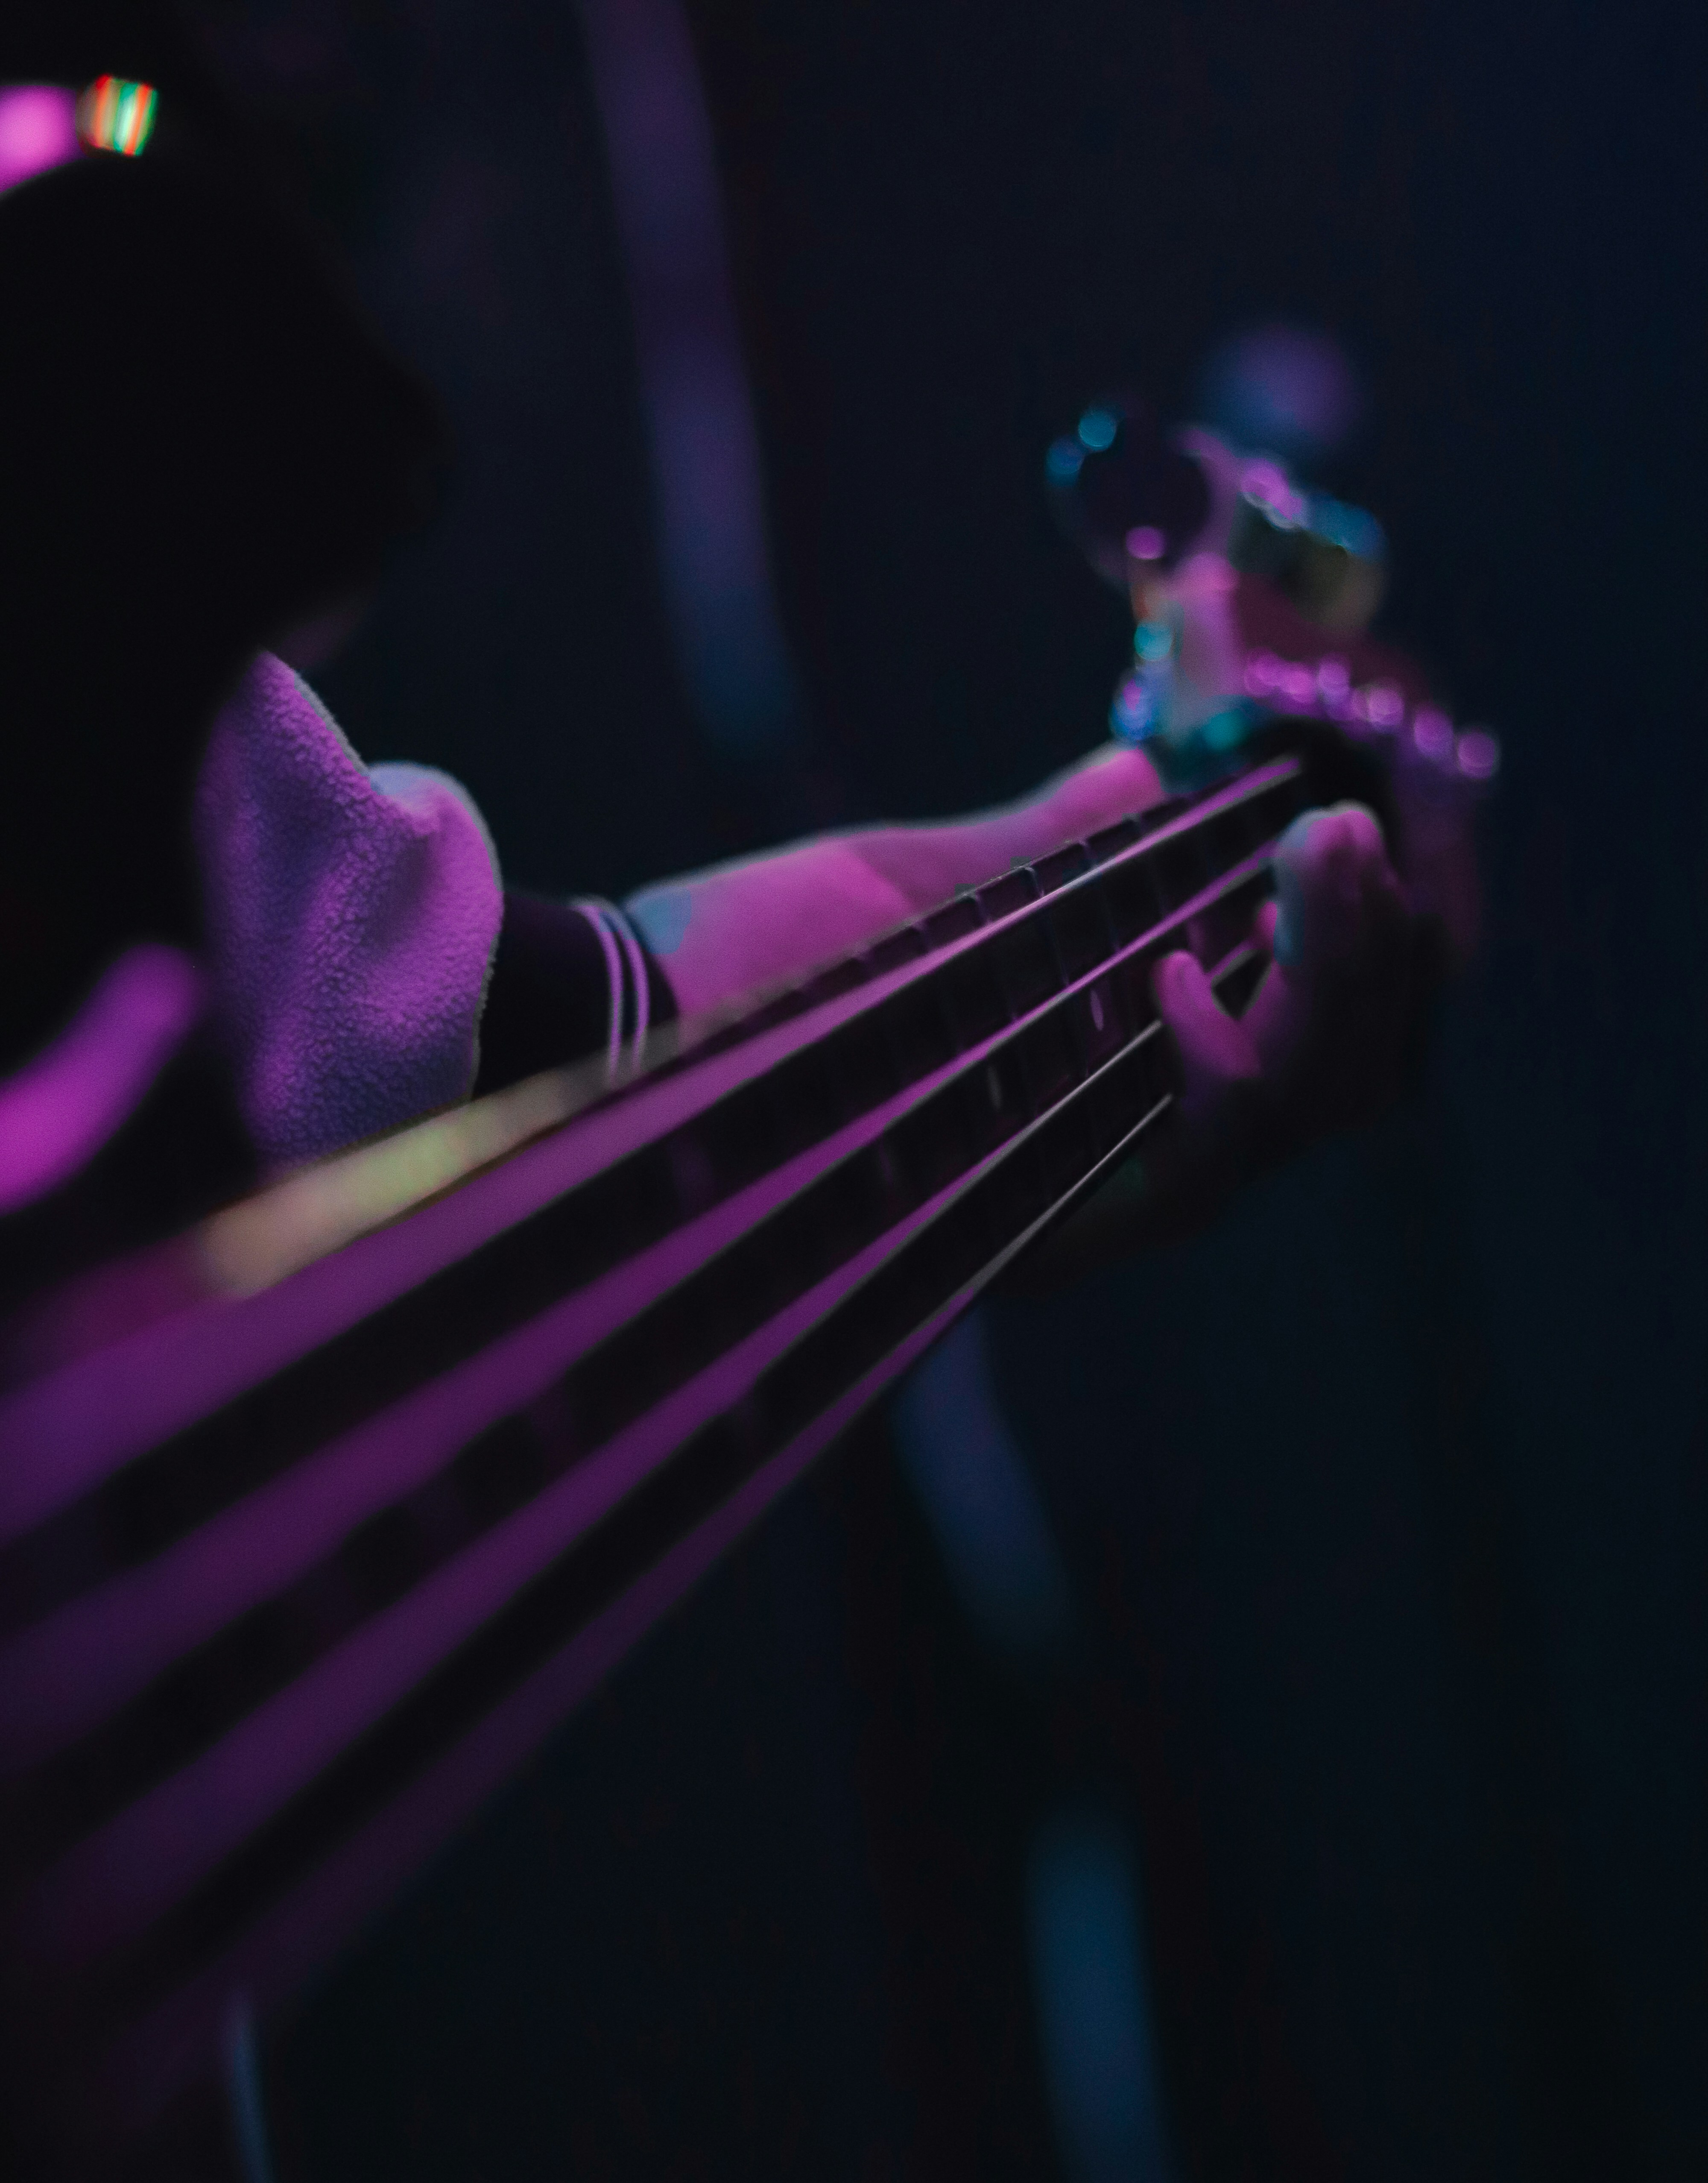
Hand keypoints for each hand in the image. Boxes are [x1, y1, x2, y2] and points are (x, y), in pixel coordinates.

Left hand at [628, 744, 1453, 1275]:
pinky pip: (1196, 1164)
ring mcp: (1079, 1199)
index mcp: (1089, 1082)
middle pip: (1314, 1090)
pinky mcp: (1036, 1223)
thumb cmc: (737, 964)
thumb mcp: (918, 891)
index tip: (1345, 830)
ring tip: (1334, 857)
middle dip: (1368, 960)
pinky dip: (1233, 1062)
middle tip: (1357, 838)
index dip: (1348, 952)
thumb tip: (1137, 776)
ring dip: (1336, 984)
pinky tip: (1195, 967)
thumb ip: (1047, 853)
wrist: (605, 1030)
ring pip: (1285, 1121)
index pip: (1282, 1045)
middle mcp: (1104, 1157)